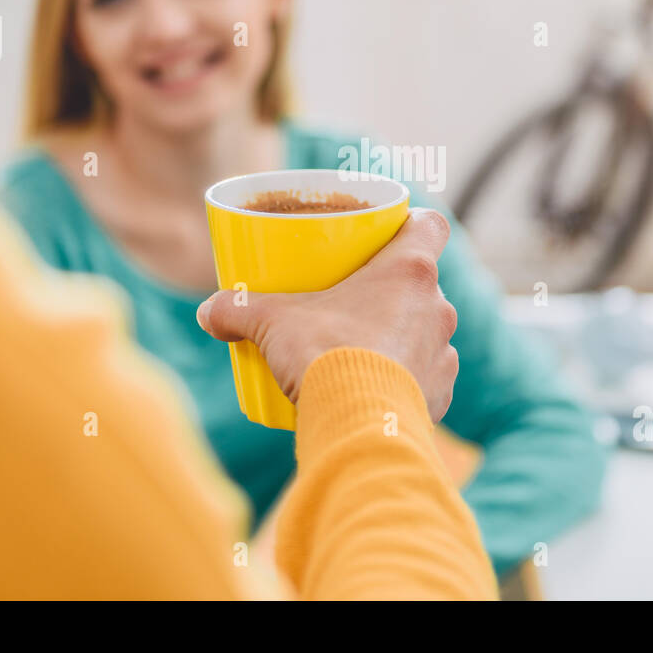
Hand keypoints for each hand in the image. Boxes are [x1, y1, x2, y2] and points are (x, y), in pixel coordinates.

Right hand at [196, 208, 458, 421]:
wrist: (358, 427)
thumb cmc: (324, 356)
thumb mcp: (271, 323)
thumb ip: (238, 309)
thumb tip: (208, 313)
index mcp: (409, 270)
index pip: (430, 225)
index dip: (412, 224)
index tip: (388, 234)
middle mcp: (437, 307)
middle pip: (423, 282)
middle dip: (394, 288)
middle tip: (356, 299)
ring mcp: (443, 353)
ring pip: (426, 330)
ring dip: (403, 334)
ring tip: (365, 347)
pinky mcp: (441, 395)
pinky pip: (427, 376)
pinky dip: (407, 377)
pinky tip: (379, 386)